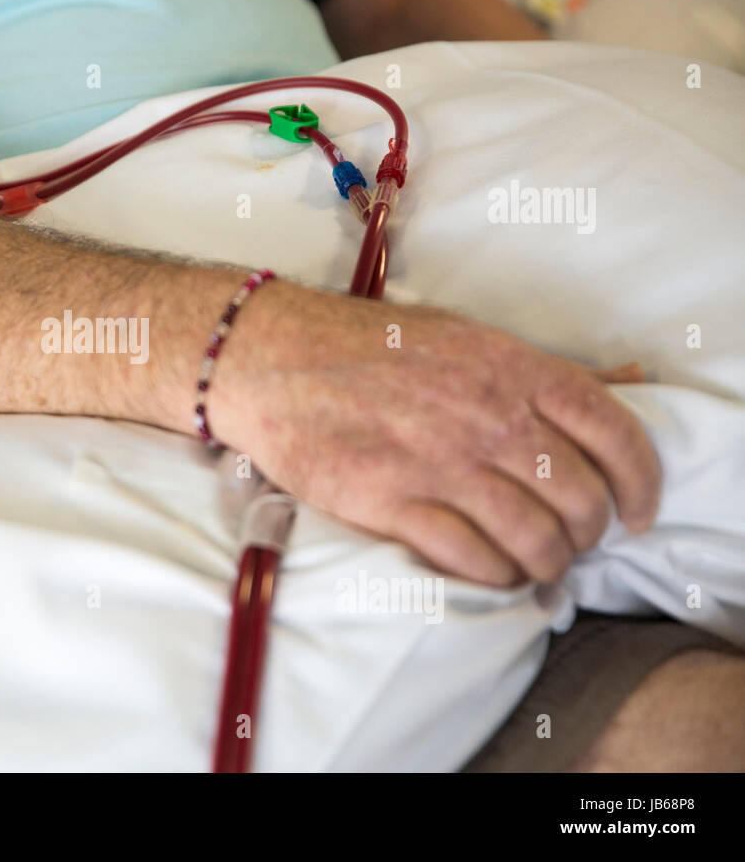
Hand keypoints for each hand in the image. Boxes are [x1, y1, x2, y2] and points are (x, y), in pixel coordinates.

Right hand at [209, 283, 661, 585]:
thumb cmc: (361, 344)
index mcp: (508, 367)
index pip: (611, 431)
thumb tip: (614, 385)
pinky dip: (490, 576)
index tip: (637, 512)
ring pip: (531, 539)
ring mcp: (438, 461)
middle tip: (569, 543)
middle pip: (578, 499)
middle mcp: (485, 416)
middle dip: (585, 534)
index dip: (640, 483)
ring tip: (531, 568)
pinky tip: (486, 571)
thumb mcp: (458, 335)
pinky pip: (468, 559)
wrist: (271, 357)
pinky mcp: (389, 501)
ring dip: (542, 565)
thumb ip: (528, 372)